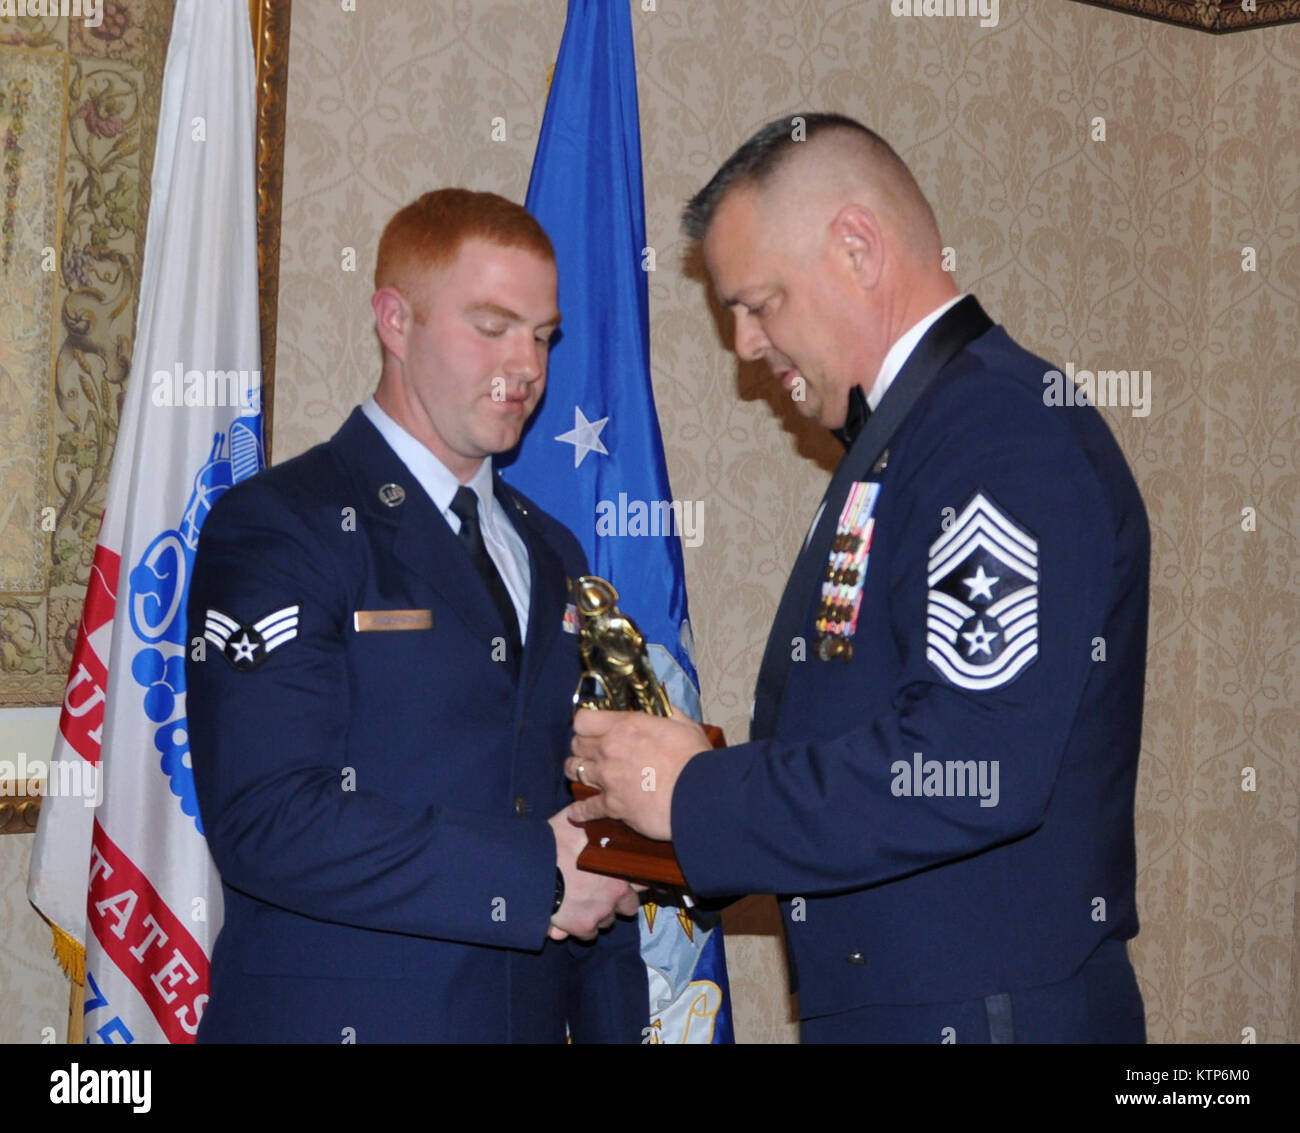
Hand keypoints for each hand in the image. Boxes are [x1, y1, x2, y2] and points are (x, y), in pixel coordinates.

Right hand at [547, 804, 639, 940]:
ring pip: (608, 920)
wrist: (534, 872)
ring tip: (584, 904)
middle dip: (619, 901)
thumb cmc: (553, 844)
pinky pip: (589, 934)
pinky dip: (582, 928)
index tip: (625, 879)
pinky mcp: (583, 926)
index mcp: (619, 868)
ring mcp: (601, 912)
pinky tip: (572, 918)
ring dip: (600, 914)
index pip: (641, 879)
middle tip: (603, 894)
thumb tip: (587, 812)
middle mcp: (616, 892)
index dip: (632, 879)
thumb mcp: (571, 822)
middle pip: (629, 906)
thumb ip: (585, 819)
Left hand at [565, 706, 710, 840]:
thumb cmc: (695, 759)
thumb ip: (667, 713)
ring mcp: (607, 778)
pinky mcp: (612, 806)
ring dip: (577, 771)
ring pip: (575, 771)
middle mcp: (609, 749)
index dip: (586, 723)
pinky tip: (574, 814)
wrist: (698, 796)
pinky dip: (579, 812)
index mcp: (625, 726)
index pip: (583, 719)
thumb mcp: (684, 725)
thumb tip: (659, 708)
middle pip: (576, 744)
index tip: (592, 727)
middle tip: (588, 750)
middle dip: (581, 746)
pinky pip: (586, 808)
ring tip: (580, 773)